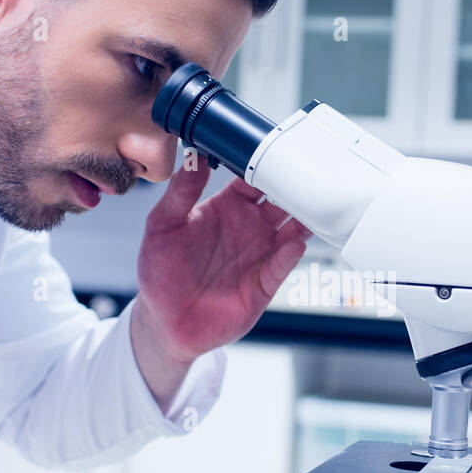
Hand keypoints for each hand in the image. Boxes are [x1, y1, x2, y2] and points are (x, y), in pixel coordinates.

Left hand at [131, 158, 310, 409]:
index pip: (253, 179)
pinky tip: (293, 244)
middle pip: (281, 201)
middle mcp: (248, 228)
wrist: (165, 320)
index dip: (264, 165)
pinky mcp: (264, 284)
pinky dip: (291, 254)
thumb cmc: (160, 272)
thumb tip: (194, 157)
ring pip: (291, 231)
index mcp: (226, 208)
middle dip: (294, 188)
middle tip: (305, 175)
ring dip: (303, 219)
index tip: (274, 151)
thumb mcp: (161, 225)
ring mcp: (259, 255)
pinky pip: (283, 265)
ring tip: (311, 206)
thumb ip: (180, 191)